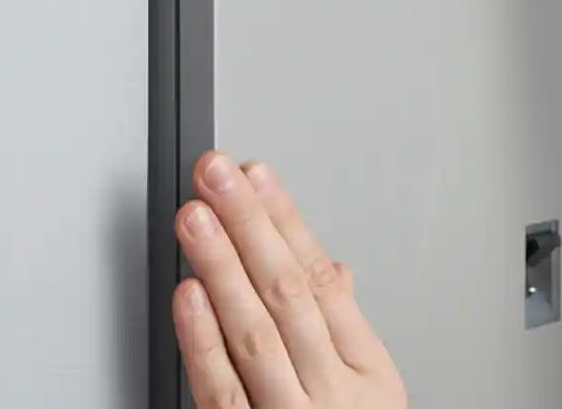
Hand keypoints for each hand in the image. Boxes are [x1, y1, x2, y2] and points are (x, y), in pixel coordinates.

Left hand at [173, 152, 407, 408]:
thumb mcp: (372, 390)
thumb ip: (346, 329)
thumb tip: (334, 271)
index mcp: (365, 369)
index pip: (321, 278)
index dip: (286, 220)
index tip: (257, 175)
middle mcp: (329, 390)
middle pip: (288, 293)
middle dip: (251, 225)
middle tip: (220, 174)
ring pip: (253, 333)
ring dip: (222, 266)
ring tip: (197, 214)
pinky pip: (221, 390)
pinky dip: (203, 339)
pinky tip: (190, 293)